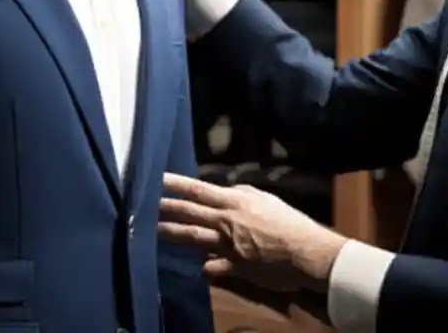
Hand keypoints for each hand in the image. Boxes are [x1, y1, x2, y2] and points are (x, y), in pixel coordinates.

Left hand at [158, 172, 347, 294]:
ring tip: (153, 231)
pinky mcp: (233, 266)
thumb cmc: (290, 222)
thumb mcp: (266, 200)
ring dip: (170, 234)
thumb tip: (227, 192)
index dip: (175, 184)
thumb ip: (244, 195)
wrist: (305, 252)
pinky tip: (200, 268)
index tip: (156, 178)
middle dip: (164, 207)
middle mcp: (225, 221)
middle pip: (188, 213)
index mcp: (234, 202)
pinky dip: (205, 267)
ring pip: (192, 238)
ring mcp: (226, 245)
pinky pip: (213, 267)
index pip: (198, 189)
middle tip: (142, 204)